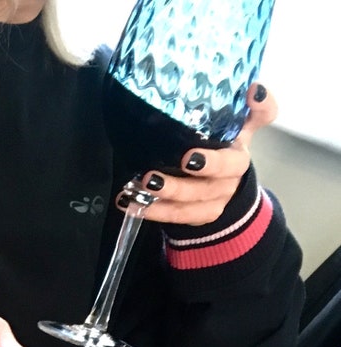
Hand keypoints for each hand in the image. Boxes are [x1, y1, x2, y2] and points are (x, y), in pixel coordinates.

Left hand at [122, 84, 277, 226]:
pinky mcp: (202, 215)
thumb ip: (221, 103)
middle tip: (186, 159)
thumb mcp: (222, 126)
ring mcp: (219, 195)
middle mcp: (235, 169)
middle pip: (227, 167)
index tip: (251, 94)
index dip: (260, 108)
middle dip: (208, 163)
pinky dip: (154, 211)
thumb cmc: (216, 152)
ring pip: (197, 196)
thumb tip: (241, 82)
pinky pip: (179, 216)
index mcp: (241, 138)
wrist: (221, 194)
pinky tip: (131, 203)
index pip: (263, 116)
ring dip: (171, 191)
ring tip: (146, 183)